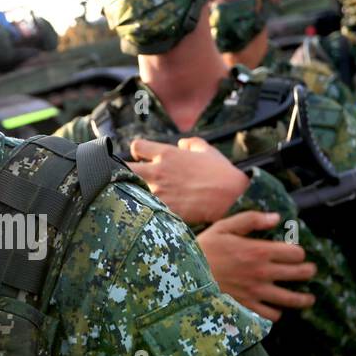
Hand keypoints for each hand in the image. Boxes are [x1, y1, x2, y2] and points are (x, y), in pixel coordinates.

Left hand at [128, 136, 248, 223]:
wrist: (232, 197)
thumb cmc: (221, 172)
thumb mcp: (207, 149)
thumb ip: (191, 143)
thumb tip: (181, 143)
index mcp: (166, 154)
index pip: (136, 147)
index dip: (137, 152)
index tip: (142, 158)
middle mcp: (157, 171)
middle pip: (123, 169)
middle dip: (122, 172)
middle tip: (130, 178)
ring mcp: (158, 192)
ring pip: (130, 190)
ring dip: (132, 193)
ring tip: (136, 197)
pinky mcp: (163, 209)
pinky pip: (144, 208)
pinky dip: (143, 210)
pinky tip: (147, 212)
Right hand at [196, 211, 315, 320]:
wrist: (184, 277)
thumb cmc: (204, 249)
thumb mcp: (224, 227)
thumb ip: (252, 220)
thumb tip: (276, 217)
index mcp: (259, 251)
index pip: (295, 253)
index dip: (299, 253)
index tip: (296, 254)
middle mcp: (263, 273)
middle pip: (299, 274)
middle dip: (308, 272)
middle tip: (309, 272)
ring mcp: (256, 293)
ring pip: (290, 299)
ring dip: (302, 299)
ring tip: (308, 299)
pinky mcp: (247, 308)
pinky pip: (270, 315)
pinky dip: (276, 313)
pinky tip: (276, 309)